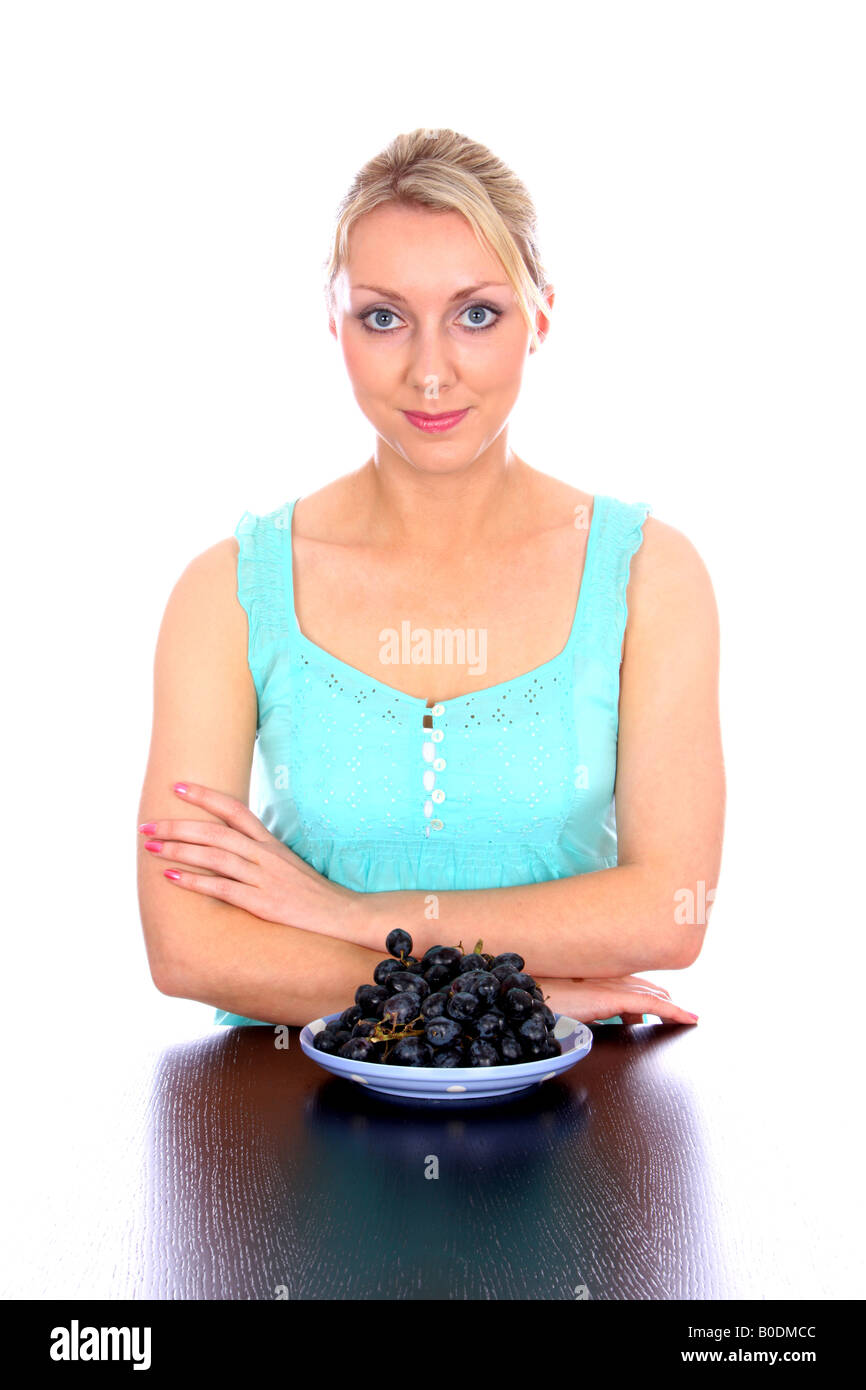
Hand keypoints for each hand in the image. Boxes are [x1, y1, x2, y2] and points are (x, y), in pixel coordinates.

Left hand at [139, 782, 357, 939]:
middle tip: (147, 824)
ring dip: (179, 850)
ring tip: (151, 846)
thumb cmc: (309, 891)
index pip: (234, 809)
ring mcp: (263, 877)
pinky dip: (194, 882)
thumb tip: (226, 846)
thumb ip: (258, 852)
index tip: (176, 787)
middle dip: (178, 825)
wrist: (340, 914)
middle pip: (215, 831)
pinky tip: (171, 878)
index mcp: (269, 842)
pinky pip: (222, 888)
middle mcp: (264, 854)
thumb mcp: (285, 863)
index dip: (205, 796)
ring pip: (214, 855)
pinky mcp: (262, 902)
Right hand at [536, 973, 697, 1025]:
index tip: (660, 1005)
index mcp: (596, 978)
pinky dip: (673, 1010)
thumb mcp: (568, 1005)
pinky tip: (687, 1018)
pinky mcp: (613, 997)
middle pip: (644, 986)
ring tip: (687, 1017)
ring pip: (652, 993)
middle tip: (678, 1013)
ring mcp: (611, 985)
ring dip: (671, 1006)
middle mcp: (607, 977)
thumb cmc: (542, 1001)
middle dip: (662, 999)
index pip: (630, 983)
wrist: (530, 998)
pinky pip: (651, 1003)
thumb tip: (597, 1021)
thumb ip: (586, 1010)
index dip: (647, 993)